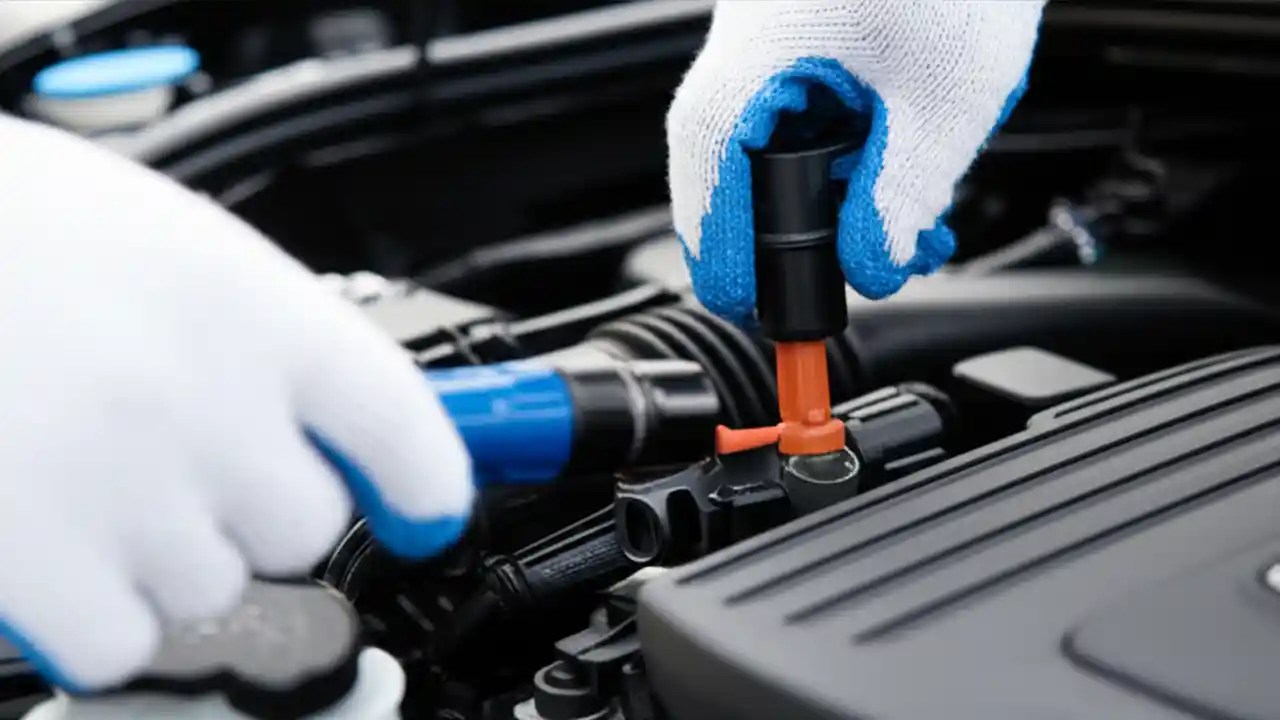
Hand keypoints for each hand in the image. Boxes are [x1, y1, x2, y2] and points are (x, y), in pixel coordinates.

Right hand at [0, 116, 471, 690]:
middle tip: (172, 460)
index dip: (427, 487)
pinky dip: (92, 617)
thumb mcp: (170, 246)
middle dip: (252, 512)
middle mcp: (213, 403)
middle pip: (306, 528)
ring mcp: (128, 488)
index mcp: (258, 312)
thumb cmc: (14, 228)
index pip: (404, 429)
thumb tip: (334, 425)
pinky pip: (123, 645)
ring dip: (161, 557)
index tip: (424, 514)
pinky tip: (47, 543)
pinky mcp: (34, 561)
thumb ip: (261, 338)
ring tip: (80, 472)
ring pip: (212, 589)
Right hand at [668, 0, 1045, 322]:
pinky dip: (845, 161)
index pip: (711, 180)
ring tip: (909, 232)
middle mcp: (743, 52)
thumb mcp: (942, 99)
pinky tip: (900, 183)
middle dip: (803, 238)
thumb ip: (900, 196)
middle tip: (856, 275)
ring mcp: (767, 46)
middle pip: (739, 176)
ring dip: (834, 203)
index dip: (728, 255)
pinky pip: (803, 122)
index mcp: (752, 60)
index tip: (752, 308)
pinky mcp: (799, 44)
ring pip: (776, 155)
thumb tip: (871, 270)